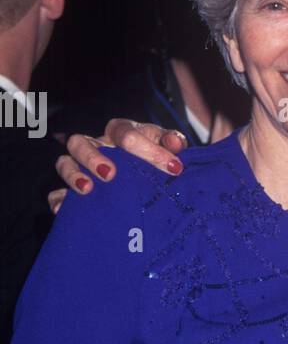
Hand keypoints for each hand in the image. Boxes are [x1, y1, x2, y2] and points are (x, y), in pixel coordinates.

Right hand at [50, 120, 187, 210]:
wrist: (147, 178)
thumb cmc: (154, 157)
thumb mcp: (166, 148)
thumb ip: (172, 143)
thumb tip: (176, 145)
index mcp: (119, 133)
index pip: (125, 133)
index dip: (148, 149)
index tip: (173, 167)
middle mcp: (96, 146)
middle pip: (80, 142)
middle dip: (92, 157)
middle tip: (111, 174)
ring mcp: (81, 167)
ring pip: (64, 163)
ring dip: (73, 175)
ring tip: (87, 189)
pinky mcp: (72, 191)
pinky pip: (56, 194)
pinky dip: (59, 201)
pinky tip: (65, 210)